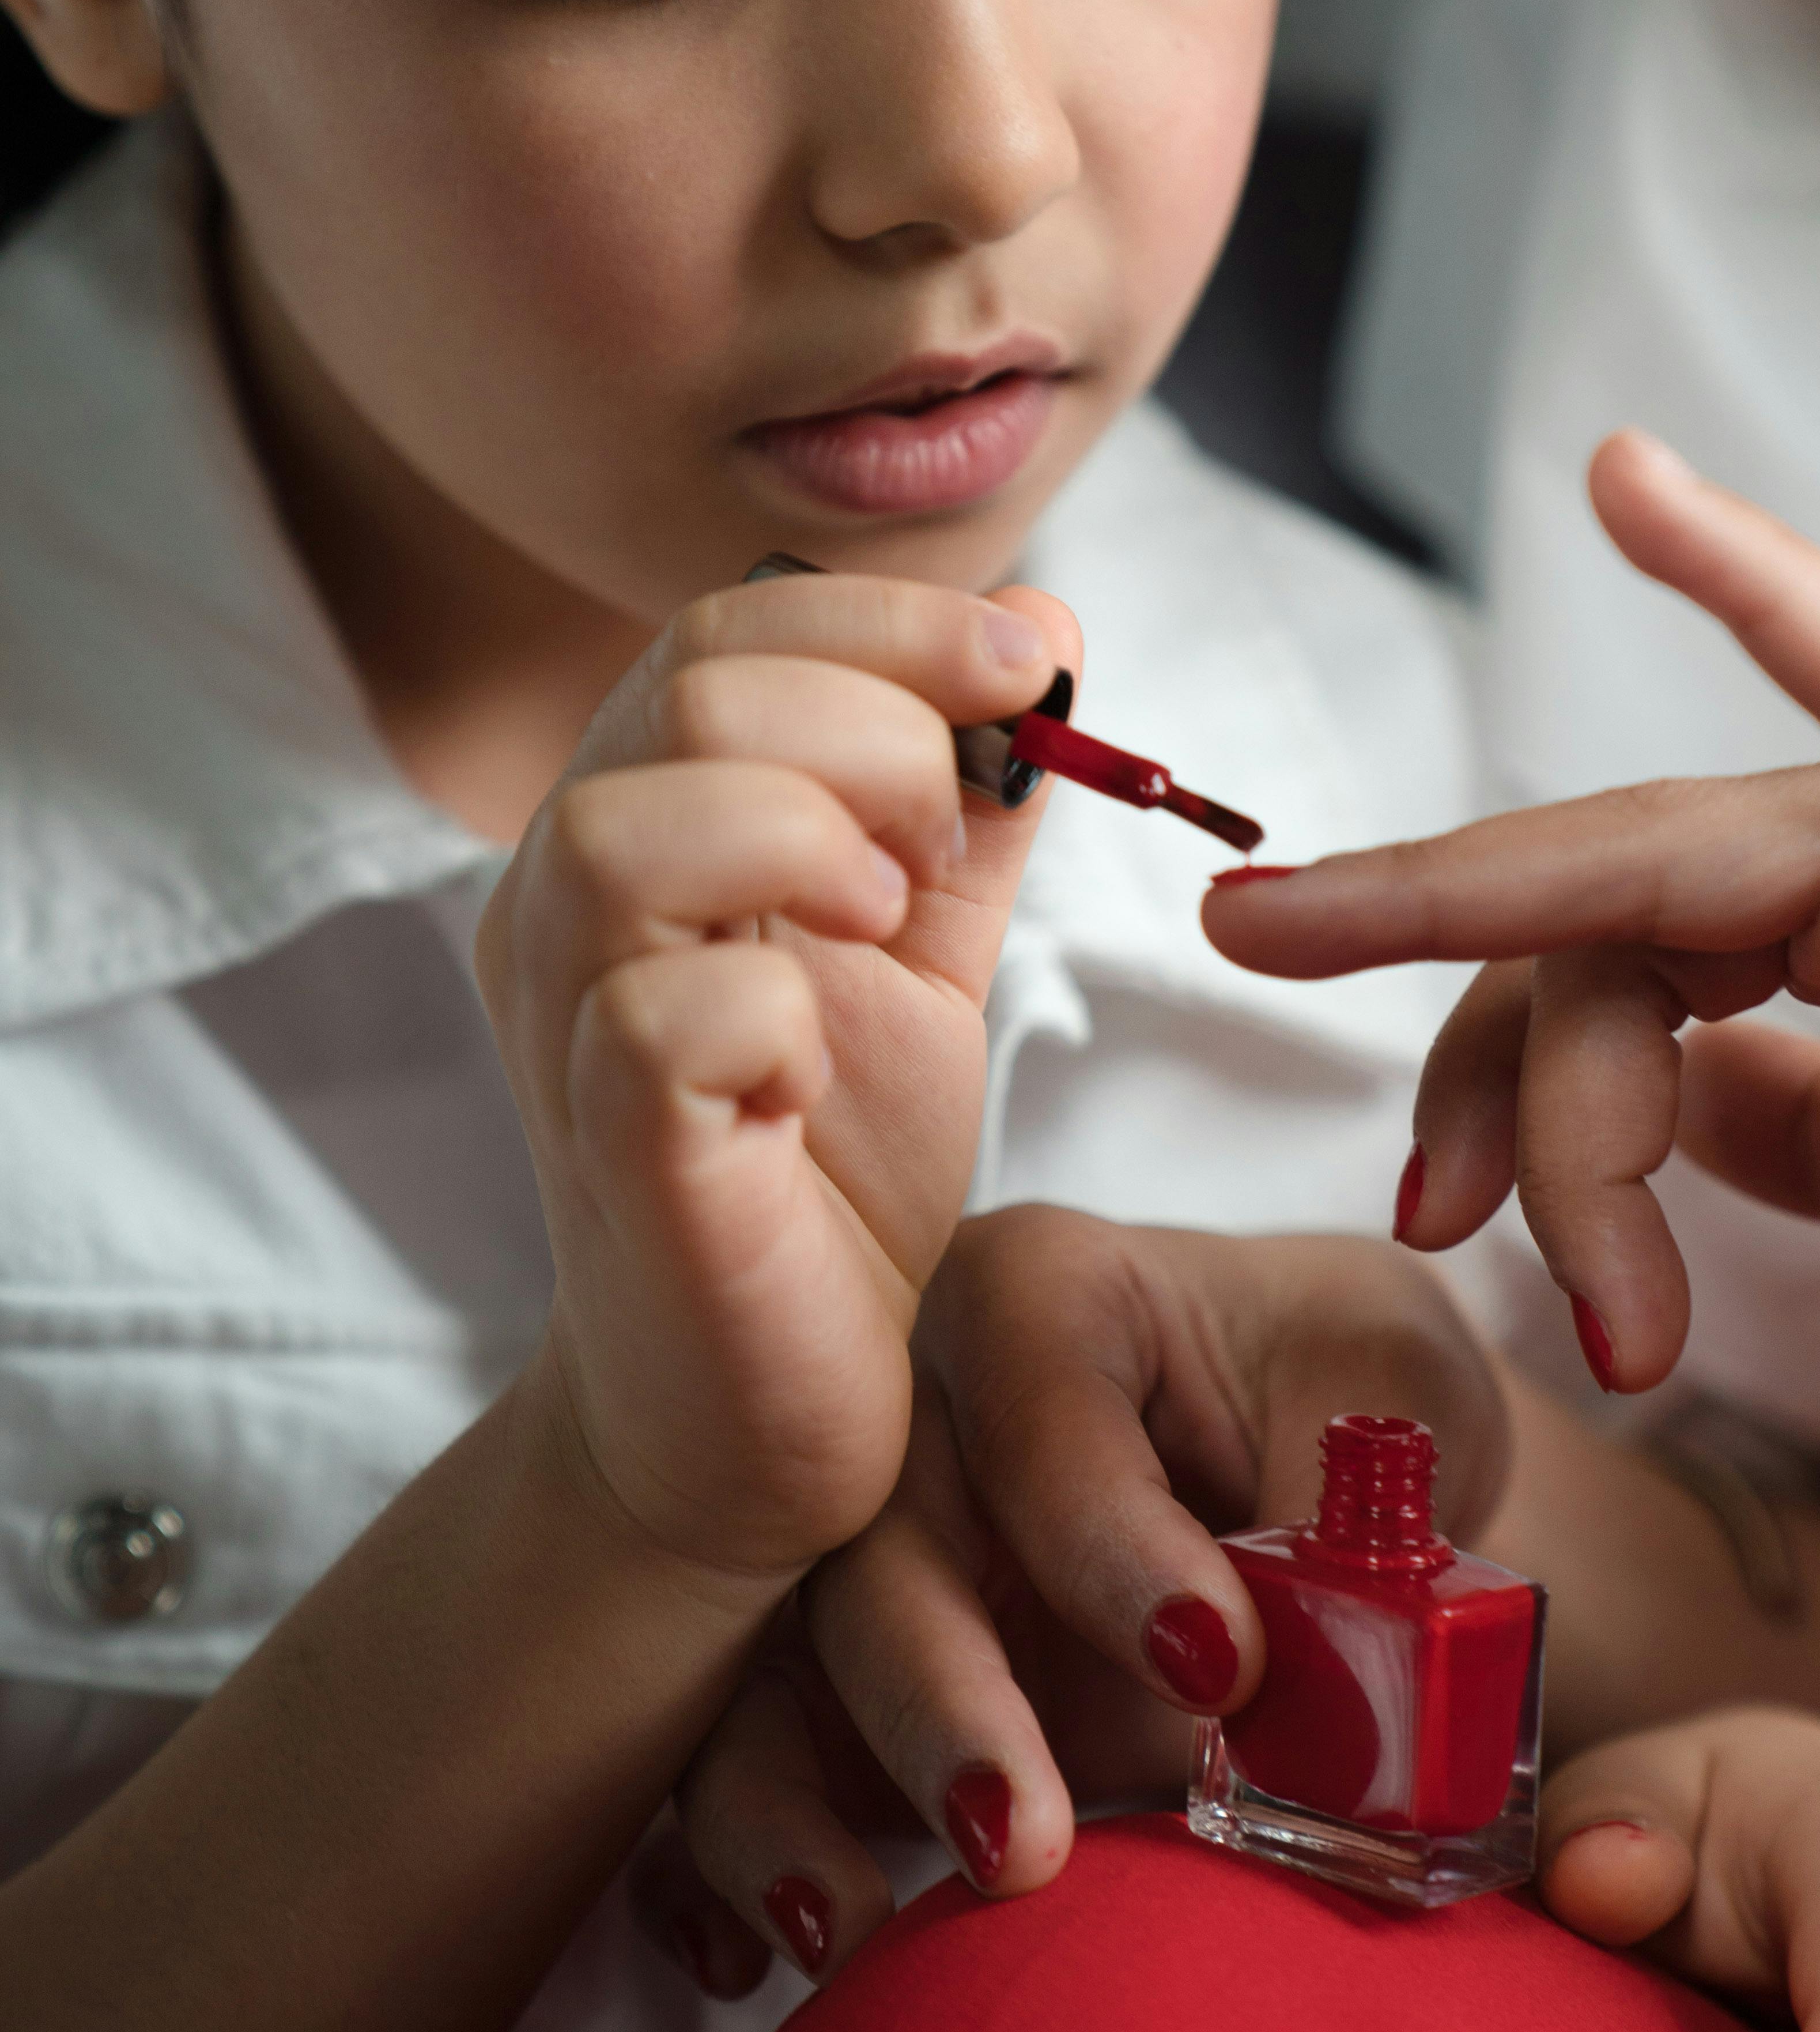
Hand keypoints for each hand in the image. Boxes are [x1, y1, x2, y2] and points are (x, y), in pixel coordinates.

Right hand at [478, 571, 1067, 1588]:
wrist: (771, 1411)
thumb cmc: (826, 1176)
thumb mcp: (918, 955)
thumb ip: (967, 802)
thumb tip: (1042, 629)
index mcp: (639, 830)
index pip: (720, 631)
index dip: (888, 620)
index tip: (1028, 668)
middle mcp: (566, 906)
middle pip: (684, 691)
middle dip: (874, 726)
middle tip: (942, 848)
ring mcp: (568, 1027)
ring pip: (628, 829)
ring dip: (804, 836)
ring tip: (884, 923)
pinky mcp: (611, 1149)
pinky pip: (660, 1016)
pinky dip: (774, 1009)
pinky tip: (817, 1070)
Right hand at [664, 1212, 1511, 1975]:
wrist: (1297, 1455)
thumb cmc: (1336, 1390)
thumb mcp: (1392, 1399)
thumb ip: (1370, 1520)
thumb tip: (1378, 1697)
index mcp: (1046, 1296)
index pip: (1049, 1406)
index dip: (1115, 1539)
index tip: (1222, 1667)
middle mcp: (906, 1411)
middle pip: (874, 1543)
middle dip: (938, 1700)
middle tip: (1018, 1845)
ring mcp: (843, 1556)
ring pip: (764, 1668)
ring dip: (785, 1807)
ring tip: (848, 1936)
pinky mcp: (822, 1689)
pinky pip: (729, 1770)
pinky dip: (723, 1874)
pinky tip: (756, 1963)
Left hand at [1205, 429, 1819, 1404]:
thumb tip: (1699, 1103)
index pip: (1618, 963)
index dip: (1502, 1066)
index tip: (1423, 1195)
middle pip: (1601, 911)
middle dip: (1454, 1009)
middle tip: (1353, 1110)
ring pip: (1660, 873)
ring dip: (1511, 955)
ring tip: (1448, 1171)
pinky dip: (1760, 585)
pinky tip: (1631, 485)